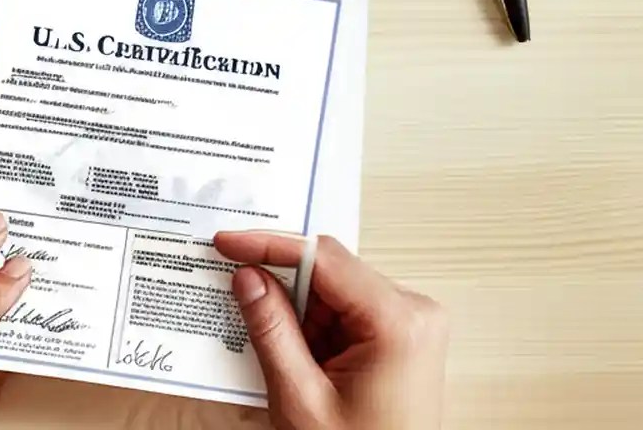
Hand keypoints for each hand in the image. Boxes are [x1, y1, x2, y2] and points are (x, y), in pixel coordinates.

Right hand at [214, 232, 447, 429]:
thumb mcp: (301, 399)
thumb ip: (272, 331)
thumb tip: (248, 278)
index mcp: (397, 321)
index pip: (325, 257)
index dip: (270, 245)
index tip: (228, 244)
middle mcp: (413, 312)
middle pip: (331, 273)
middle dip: (283, 290)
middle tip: (239, 303)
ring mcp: (411, 324)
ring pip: (335, 293)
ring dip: (300, 317)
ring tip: (288, 363)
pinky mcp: (402, 337)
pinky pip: (348, 313)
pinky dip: (317, 331)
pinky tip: (301, 360)